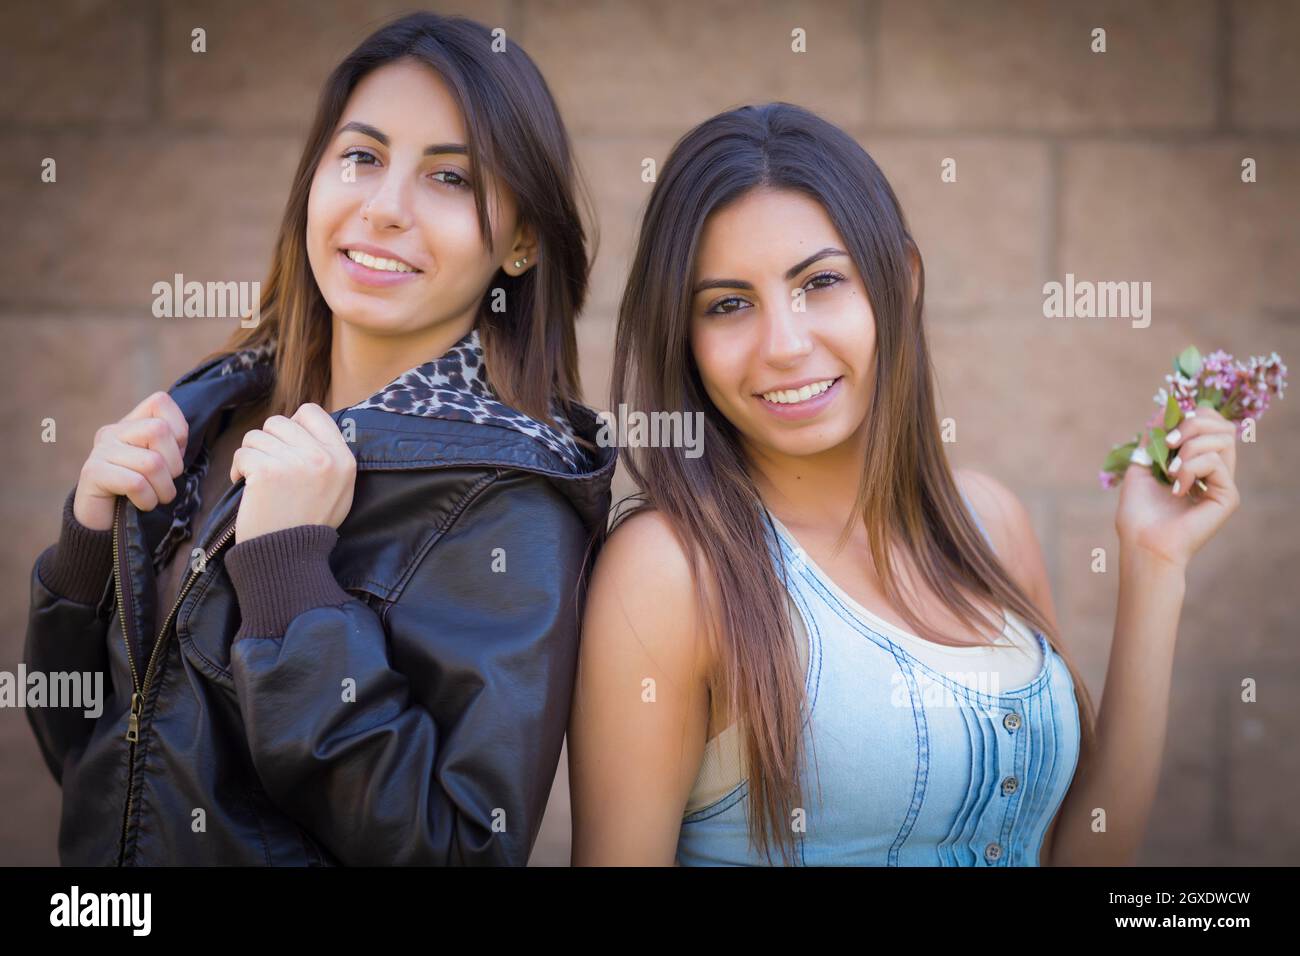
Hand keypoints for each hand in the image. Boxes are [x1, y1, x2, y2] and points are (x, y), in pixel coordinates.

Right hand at [73, 391, 189, 530]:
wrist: (105, 523)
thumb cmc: (140, 492)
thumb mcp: (160, 464)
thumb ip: (170, 445)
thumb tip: (183, 437)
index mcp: (131, 424)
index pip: (159, 402)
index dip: (179, 429)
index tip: (176, 454)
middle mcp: (113, 431)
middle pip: (159, 430)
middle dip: (174, 464)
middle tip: (167, 482)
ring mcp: (100, 450)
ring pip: (152, 462)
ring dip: (164, 488)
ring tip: (157, 497)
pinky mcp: (92, 473)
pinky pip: (135, 483)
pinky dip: (147, 499)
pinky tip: (142, 504)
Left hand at [229, 403, 356, 543]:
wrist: (289, 557)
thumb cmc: (310, 524)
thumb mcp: (340, 490)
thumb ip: (331, 457)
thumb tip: (306, 425)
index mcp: (344, 459)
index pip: (313, 413)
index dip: (294, 426)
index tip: (287, 447)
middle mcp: (323, 457)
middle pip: (280, 422)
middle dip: (268, 442)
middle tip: (268, 466)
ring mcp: (295, 463)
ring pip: (257, 435)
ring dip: (252, 455)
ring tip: (257, 479)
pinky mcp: (267, 471)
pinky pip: (243, 453)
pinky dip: (238, 469)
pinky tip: (245, 486)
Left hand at [1115, 405, 1240, 569]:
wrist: (1142, 543)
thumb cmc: (1138, 512)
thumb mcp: (1141, 465)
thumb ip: (1155, 437)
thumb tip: (1165, 408)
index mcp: (1197, 462)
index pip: (1211, 423)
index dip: (1193, 414)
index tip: (1168, 427)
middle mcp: (1214, 471)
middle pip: (1222, 425)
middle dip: (1192, 424)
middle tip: (1170, 442)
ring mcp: (1223, 483)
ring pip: (1223, 439)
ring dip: (1189, 447)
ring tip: (1170, 471)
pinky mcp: (1228, 496)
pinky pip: (1216, 463)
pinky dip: (1191, 469)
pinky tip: (1177, 489)